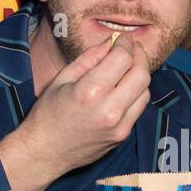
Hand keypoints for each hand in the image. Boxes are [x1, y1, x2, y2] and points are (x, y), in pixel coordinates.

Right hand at [0, 37, 149, 190]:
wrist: (45, 152)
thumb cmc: (48, 113)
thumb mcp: (62, 79)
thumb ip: (90, 58)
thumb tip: (111, 42)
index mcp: (90, 91)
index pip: (122, 59)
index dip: (126, 44)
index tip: (124, 39)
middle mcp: (109, 110)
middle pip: (141, 74)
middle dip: (140, 56)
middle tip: (133, 48)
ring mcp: (119, 126)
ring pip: (145, 91)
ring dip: (140, 75)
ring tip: (128, 67)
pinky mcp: (122, 135)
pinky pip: (139, 108)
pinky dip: (136, 93)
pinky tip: (125, 87)